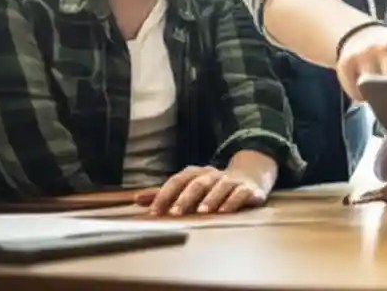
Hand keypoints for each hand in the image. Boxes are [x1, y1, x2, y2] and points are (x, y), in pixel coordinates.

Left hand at [136, 166, 266, 215]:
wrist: (250, 177)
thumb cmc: (213, 186)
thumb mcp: (189, 187)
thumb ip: (164, 194)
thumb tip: (137, 199)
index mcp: (197, 174)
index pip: (178, 180)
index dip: (165, 195)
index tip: (155, 212)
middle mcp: (214, 175)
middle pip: (199, 183)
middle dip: (186, 198)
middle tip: (176, 213)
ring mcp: (232, 181)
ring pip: (220, 186)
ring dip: (211, 198)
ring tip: (202, 212)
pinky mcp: (248, 189)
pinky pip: (241, 193)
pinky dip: (233, 201)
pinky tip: (225, 211)